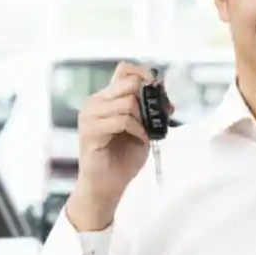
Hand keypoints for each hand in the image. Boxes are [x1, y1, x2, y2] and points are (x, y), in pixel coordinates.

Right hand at [66, 61, 170, 230]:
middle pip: (128, 83)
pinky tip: (139, 140)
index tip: (157, 89)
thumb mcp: (142, 128)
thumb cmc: (122, 157)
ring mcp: (89, 116)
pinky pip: (122, 120)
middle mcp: (94, 103)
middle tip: (151, 118)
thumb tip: (166, 96)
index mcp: (105, 98)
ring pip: (127, 102)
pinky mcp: (90, 131)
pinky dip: (137, 130)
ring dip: (142, 120)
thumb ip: (149, 110)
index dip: (143, 74)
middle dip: (147, 100)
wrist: (107, 185)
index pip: (124, 69)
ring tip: (142, 134)